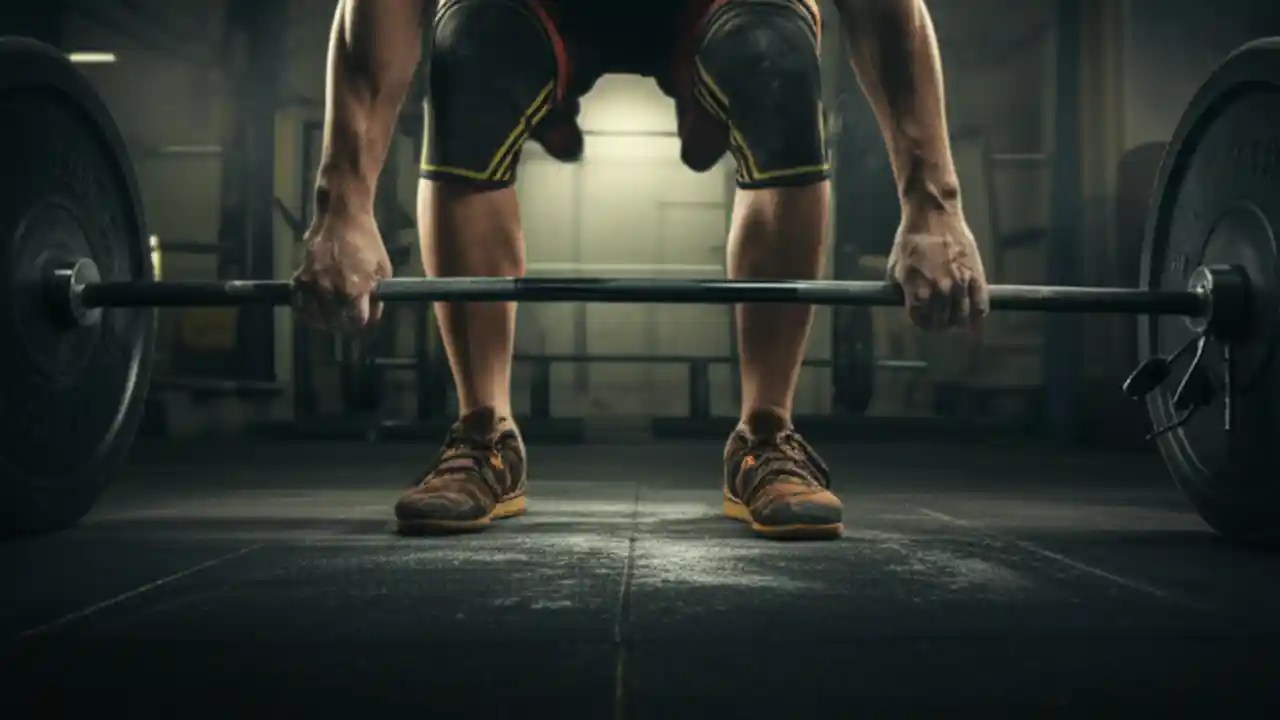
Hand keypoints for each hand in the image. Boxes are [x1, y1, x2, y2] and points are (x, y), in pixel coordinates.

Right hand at [291, 211, 391, 331]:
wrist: (343, 218)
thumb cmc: (367, 242)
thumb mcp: (383, 269)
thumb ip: (377, 295)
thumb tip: (373, 315)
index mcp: (357, 289)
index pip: (357, 321)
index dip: (360, 324)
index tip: (359, 322)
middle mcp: (334, 289)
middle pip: (335, 322)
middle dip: (341, 325)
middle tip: (343, 324)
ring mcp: (316, 283)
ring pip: (314, 315)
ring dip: (321, 321)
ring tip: (326, 322)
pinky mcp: (302, 274)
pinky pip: (298, 301)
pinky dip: (302, 309)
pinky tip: (308, 312)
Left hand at [887, 202, 989, 330]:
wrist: (933, 215)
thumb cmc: (910, 240)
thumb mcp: (896, 269)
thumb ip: (902, 292)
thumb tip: (910, 307)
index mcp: (917, 291)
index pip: (921, 321)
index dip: (921, 323)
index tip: (923, 320)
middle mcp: (939, 291)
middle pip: (941, 322)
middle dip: (938, 324)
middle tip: (939, 320)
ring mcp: (960, 284)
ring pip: (962, 317)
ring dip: (957, 322)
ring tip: (954, 318)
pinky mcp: (977, 275)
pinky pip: (981, 305)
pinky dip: (978, 316)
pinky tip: (974, 320)